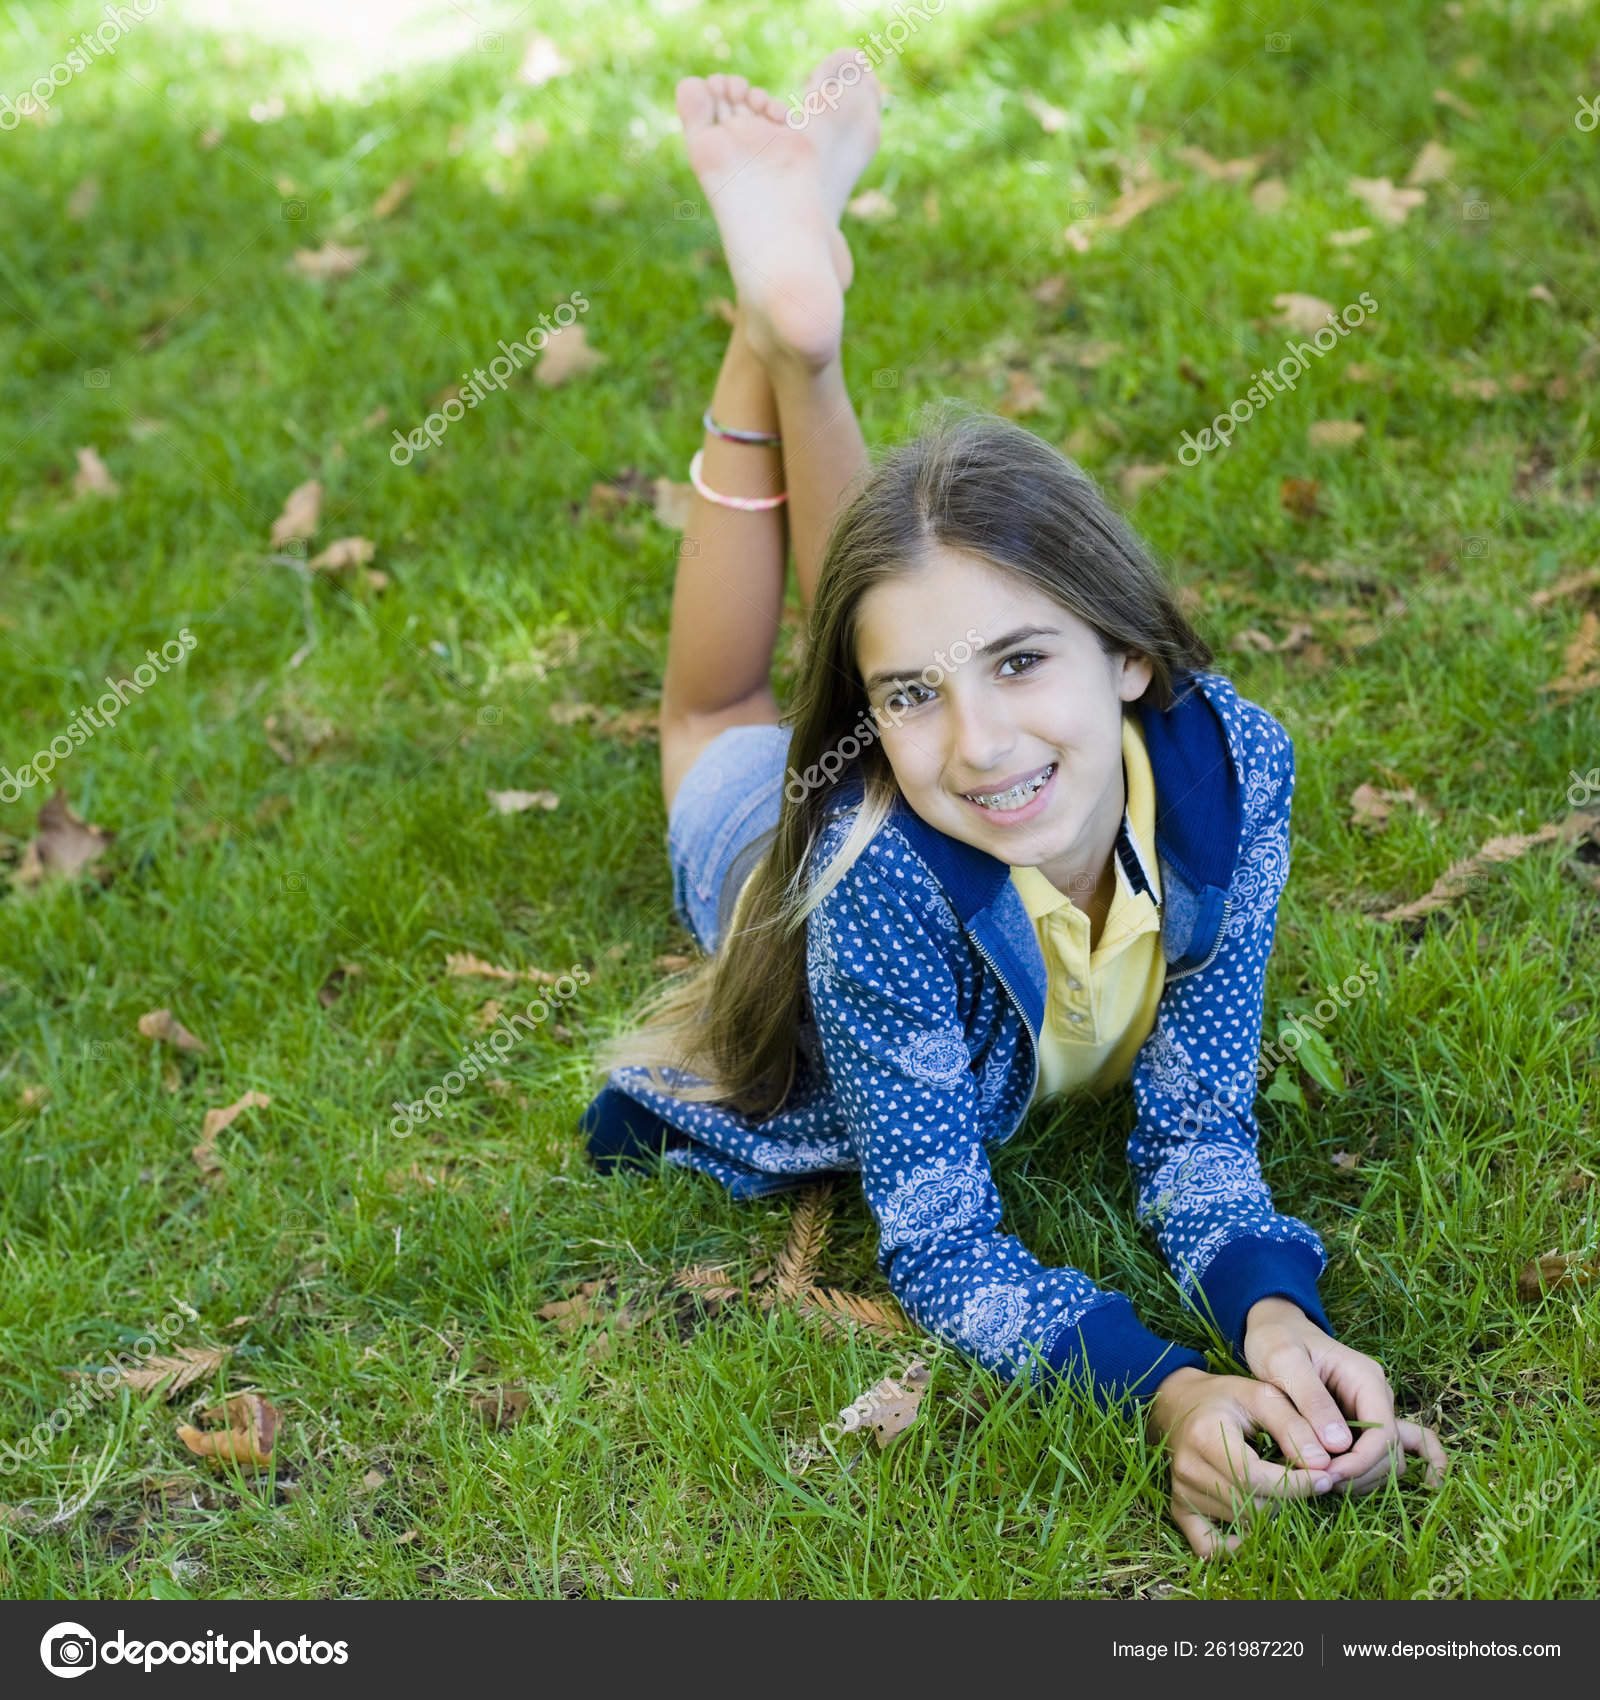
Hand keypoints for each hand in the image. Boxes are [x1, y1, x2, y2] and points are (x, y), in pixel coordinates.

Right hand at [1144, 1365, 1333, 1558]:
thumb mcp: (1262, 1395)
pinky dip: (1234, 1548)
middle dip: (1288, 1497)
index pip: (1255, 1477)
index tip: (1325, 1476)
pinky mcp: (1180, 1509)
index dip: (1296, 1484)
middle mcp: (1188, 1468)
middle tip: (1305, 1479)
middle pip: (1252, 1505)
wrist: (1179, 1403)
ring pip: (1243, 1523)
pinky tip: (1253, 1533)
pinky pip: (1209, 1547)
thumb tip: (1323, 1465)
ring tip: (1279, 1486)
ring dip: (1271, 1511)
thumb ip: (1294, 1425)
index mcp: (1204, 1436)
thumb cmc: (1227, 1398)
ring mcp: (1182, 1492)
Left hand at [1242, 1298, 1447, 1494]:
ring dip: (1362, 1478)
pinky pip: (1378, 1454)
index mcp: (1366, 1378)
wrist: (1274, 1328)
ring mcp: (1371, 1410)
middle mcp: (1377, 1396)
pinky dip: (1366, 1474)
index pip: (1384, 1434)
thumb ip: (1311, 1399)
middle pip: (1389, 1452)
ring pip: (1386, 1459)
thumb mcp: (1284, 1361)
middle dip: (1359, 1474)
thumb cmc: (1276, 1339)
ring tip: (1323, 1484)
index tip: (1326, 1475)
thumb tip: (1339, 1445)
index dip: (1359, 1462)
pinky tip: (1352, 1489)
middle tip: (1319, 1483)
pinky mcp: (1359, 1421)